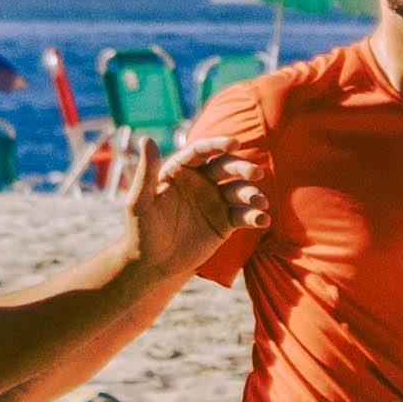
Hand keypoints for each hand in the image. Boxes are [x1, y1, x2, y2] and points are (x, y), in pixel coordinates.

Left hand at [120, 133, 263, 274]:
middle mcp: (202, 180)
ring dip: (252, 193)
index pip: (202, 150)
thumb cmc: (141, 229)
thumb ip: (146, 172)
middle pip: (226, 167)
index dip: (218, 144)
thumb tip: (147, 139)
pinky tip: (262, 220)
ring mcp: (216, 200)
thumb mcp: (140, 201)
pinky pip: (243, 215)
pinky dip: (255, 216)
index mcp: (181, 169)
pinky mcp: (225, 222)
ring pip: (239, 190)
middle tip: (256, 173)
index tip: (234, 143)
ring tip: (260, 202)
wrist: (154, 262)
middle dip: (242, 168)